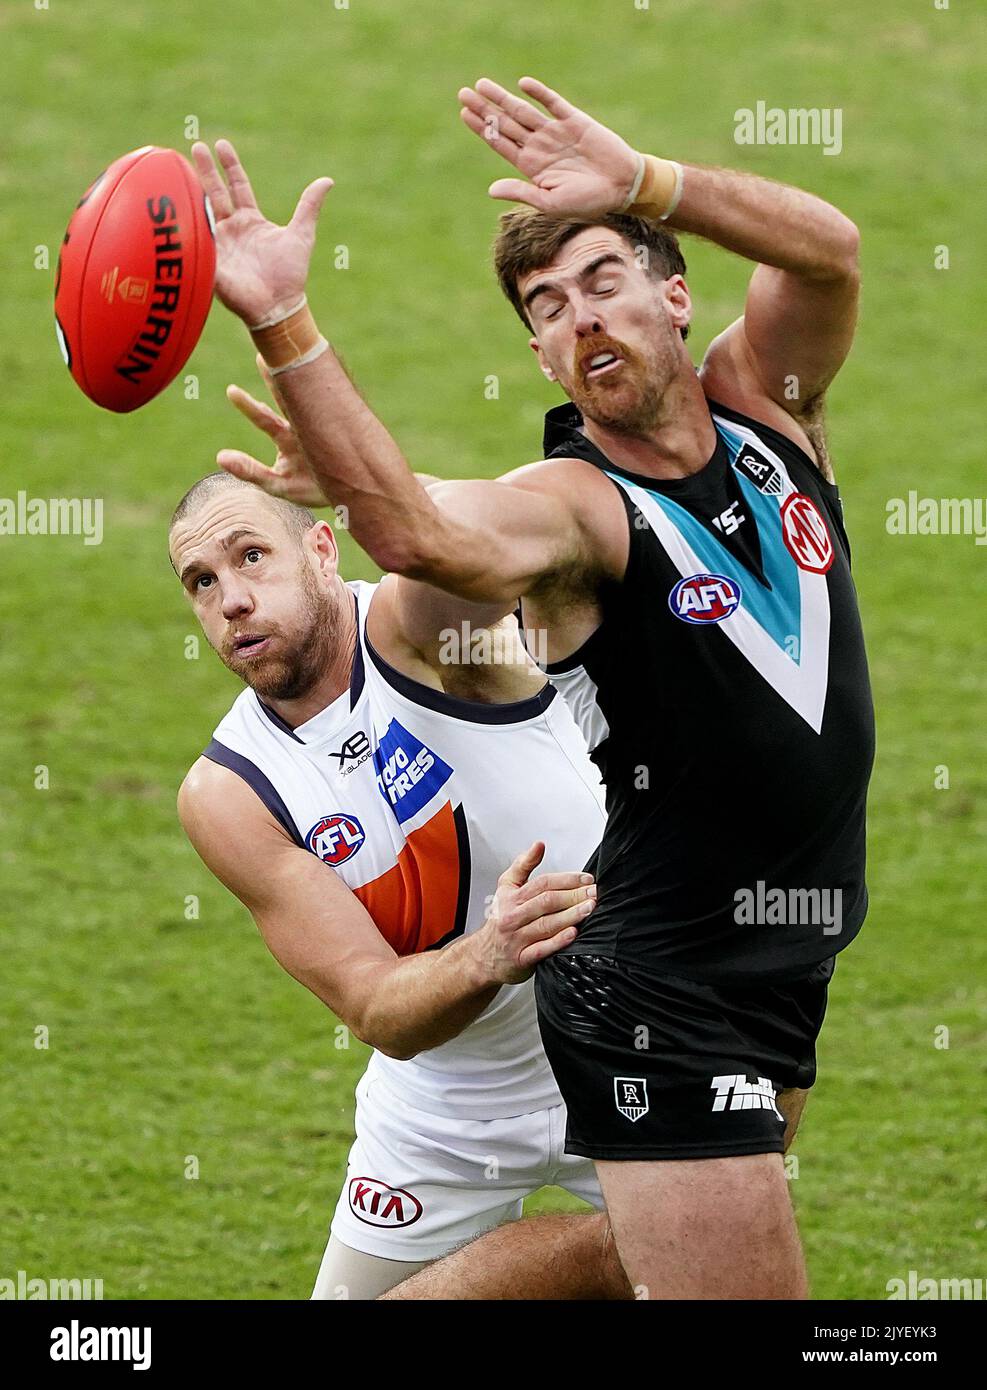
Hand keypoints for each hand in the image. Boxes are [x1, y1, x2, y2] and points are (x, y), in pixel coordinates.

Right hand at [190, 139, 332, 325]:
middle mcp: (231, 229)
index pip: (237, 186)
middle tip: (195, 144)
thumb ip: (309, 207)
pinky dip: (185, 229)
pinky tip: (171, 210)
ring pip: (200, 212)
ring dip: (189, 193)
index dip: (229, 165)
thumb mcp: (301, 235)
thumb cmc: (289, 274)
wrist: (279, 306)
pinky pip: (195, 241)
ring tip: (176, 170)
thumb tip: (327, 181)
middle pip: (214, 193)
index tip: (221, 144)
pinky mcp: (210, 262)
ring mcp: (218, 244)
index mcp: (250, 220)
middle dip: (204, 170)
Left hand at [217, 355, 330, 507]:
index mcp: (288, 437)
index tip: (231, 390)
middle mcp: (304, 426)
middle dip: (274, 377)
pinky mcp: (343, 426)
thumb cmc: (315, 491)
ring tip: (289, 356)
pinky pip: (335, 407)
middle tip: (261, 354)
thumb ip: (250, 471)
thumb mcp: (278, 485)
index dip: (248, 406)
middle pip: (286, 398)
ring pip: (309, 399)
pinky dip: (329, 391)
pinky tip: (325, 374)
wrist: (355, 497)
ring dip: (299, 379)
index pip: (265, 417)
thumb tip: (219, 457)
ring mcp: (323, 424)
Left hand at [458, 76, 639, 215]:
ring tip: (482, 85)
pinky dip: (539, 93)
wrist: (622, 187)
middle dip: (485, 109)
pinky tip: (522, 84)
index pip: (501, 143)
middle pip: (506, 123)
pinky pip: (553, 103)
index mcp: (532, 167)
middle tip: (463, 93)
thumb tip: (491, 189)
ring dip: (503, 98)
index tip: (464, 113)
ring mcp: (555, 132)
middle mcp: (539, 146)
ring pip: (523, 111)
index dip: (482, 128)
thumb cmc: (587, 202)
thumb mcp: (550, 203)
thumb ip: (522, 193)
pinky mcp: (574, 120)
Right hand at [473, 842, 594, 984]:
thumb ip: (522, 865)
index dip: (566, 879)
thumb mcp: (505, 888)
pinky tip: (573, 933)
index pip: (542, 883)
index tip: (586, 878)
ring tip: (589, 908)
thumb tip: (538, 845)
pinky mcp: (522, 958)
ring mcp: (518, 938)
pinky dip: (558, 941)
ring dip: (571, 915)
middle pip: (547, 902)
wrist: (483, 956)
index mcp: (512, 898)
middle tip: (593, 892)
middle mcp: (514, 916)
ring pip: (547, 924)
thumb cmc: (500, 920)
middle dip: (573, 895)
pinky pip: (542, 949)